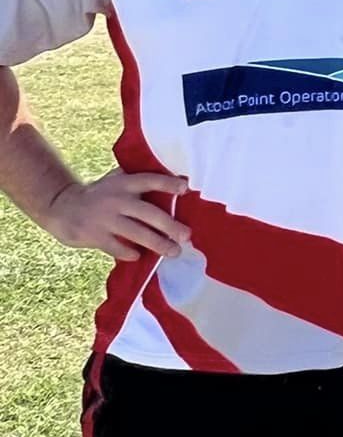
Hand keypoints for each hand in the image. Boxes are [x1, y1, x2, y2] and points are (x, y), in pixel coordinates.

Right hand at [44, 169, 190, 261]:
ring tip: (174, 252)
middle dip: (170, 226)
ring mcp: (105, 219)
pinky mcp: (94, 235)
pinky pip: (117, 247)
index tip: (185, 188)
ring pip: (137, 233)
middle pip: (148, 213)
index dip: (167, 183)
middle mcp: (116, 200)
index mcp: (124, 183)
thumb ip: (137, 183)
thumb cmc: (100, 195)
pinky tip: (139, 256)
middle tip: (187, 236)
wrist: (61, 207)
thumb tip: (178, 187)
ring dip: (157, 244)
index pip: (149, 180)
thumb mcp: (115, 182)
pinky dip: (130, 253)